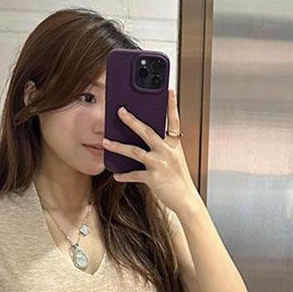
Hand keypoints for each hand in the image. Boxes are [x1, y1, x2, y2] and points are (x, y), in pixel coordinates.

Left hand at [101, 88, 197, 215]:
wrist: (186, 200)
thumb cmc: (179, 180)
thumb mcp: (175, 159)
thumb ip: (164, 148)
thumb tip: (146, 139)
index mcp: (174, 145)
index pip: (174, 122)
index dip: (172, 106)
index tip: (169, 91)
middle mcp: (168, 152)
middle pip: (147, 132)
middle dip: (132, 120)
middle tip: (120, 110)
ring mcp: (160, 164)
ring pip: (135, 152)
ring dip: (118, 146)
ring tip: (105, 142)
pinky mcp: (153, 178)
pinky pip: (134, 174)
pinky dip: (124, 175)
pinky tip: (116, 175)